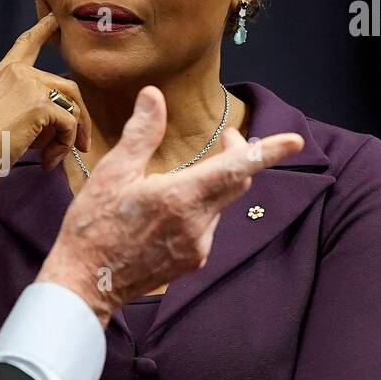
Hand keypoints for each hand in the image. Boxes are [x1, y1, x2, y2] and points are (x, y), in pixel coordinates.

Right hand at [0, 14, 90, 184]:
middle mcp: (17, 73)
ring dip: (71, 136)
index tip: (53, 18)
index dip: (42, 30)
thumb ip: (23, 106)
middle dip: (80, 118)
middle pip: (67, 86)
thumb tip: (58, 121)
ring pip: (72, 106)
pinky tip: (47, 160)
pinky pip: (68, 125)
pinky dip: (64, 146)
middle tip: (81, 144)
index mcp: (2, 73)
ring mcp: (30, 86)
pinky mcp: (40, 104)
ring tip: (55, 157)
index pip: (25, 45)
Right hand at [37, 86, 302, 323]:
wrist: (85, 283)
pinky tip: (166, 215)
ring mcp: (198, 246)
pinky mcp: (192, 262)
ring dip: (211, 188)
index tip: (295, 142)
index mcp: (181, 197)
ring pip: (220, 206)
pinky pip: (207, 228)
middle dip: (237, 158)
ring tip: (176, 183)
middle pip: (236, 183)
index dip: (268, 152)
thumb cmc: (93, 226)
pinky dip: (197, 212)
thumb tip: (154, 96)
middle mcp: (198, 223)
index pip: (237, 168)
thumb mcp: (112, 174)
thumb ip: (141, 134)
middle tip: (226, 139)